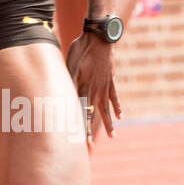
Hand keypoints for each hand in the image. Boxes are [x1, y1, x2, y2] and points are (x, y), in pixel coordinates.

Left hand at [66, 33, 119, 149]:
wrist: (100, 37)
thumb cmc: (81, 49)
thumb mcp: (70, 63)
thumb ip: (67, 80)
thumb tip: (63, 95)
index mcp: (84, 87)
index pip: (81, 113)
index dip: (80, 128)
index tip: (81, 143)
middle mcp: (96, 90)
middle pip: (92, 114)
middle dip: (90, 131)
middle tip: (90, 147)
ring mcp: (105, 86)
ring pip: (106, 109)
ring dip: (109, 123)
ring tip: (113, 137)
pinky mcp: (111, 80)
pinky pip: (115, 96)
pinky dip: (117, 106)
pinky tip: (120, 116)